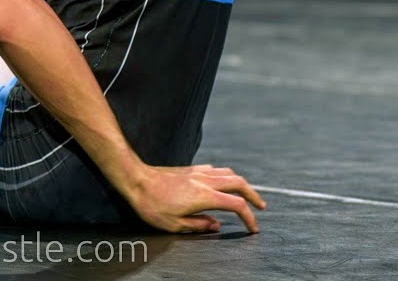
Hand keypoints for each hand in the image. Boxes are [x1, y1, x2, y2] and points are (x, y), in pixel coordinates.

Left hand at [126, 165, 265, 233]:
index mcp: (205, 196)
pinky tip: (222, 183)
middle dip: (254, 195)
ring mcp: (198, 172)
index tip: (253, 228)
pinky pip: (215, 170)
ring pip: (228, 173)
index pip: (237, 206)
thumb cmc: (152, 204)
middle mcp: (205, 181)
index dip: (249, 218)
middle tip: (261, 207)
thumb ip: (199, 225)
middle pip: (239, 183)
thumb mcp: (175, 224)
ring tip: (246, 194)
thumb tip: (216, 226)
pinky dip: (225, 176)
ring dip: (241, 184)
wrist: (136, 179)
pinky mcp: (190, 169)